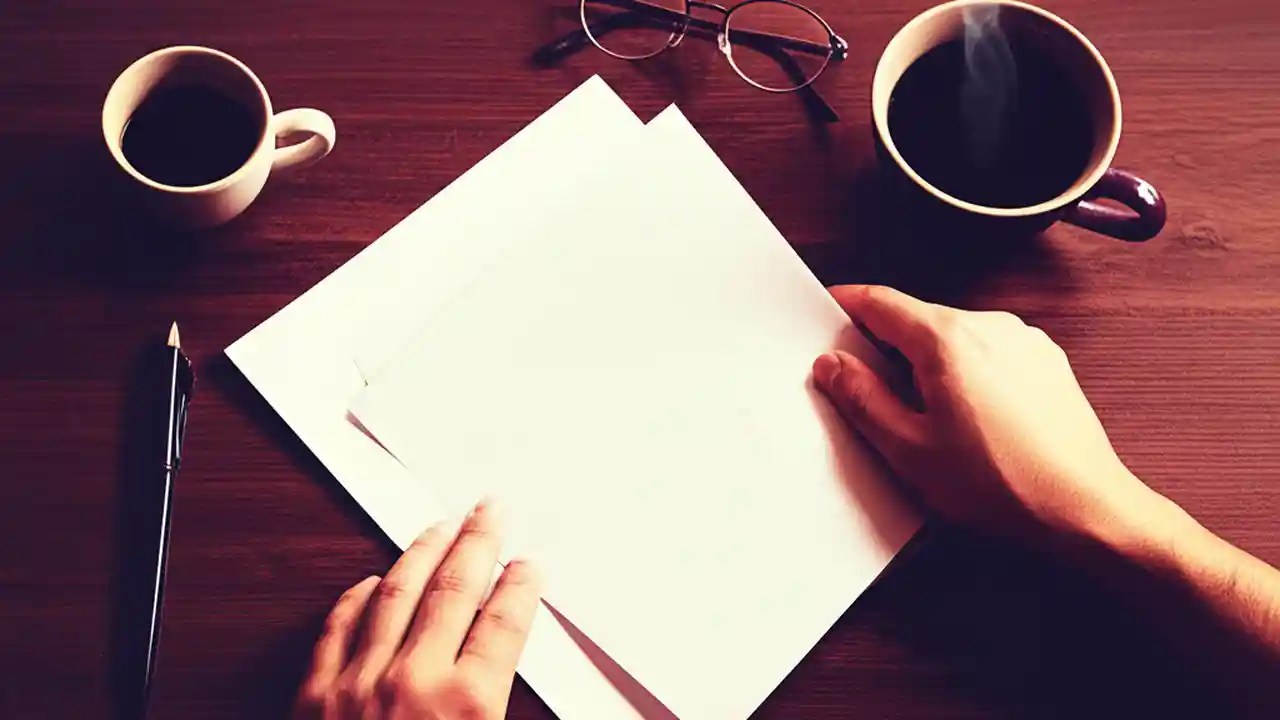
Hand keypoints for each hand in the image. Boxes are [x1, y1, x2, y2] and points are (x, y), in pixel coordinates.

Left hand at [294, 500, 540, 719]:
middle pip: (454, 589)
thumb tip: (499, 662)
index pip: (504, 623)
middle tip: (489, 511)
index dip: (520, 586)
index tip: (528, 564)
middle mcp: (415, 682)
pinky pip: (338, 628)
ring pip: (396, 594)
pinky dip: (358, 598)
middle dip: (477, 541)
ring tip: (440, 528)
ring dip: (423, 553)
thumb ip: (489, 701)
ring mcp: (360, 683)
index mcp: (468, 704)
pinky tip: (372, 581)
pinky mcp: (315, 696)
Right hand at [813, 285, 1163, 549]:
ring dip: (930, 367)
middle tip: (872, 396)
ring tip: (932, 424)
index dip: (844, 304)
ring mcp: (1023, 341)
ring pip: (954, 340)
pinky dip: (968, 376)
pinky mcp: (1046, 362)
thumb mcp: (909, 449)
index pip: (879, 301)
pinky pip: (989, 355)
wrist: (1084, 508)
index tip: (826, 312)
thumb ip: (862, 399)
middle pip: (917, 321)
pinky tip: (971, 424)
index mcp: (946, 340)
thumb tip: (833, 365)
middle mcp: (989, 326)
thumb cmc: (1003, 485)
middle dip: (887, 350)